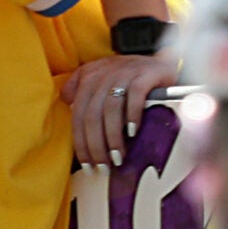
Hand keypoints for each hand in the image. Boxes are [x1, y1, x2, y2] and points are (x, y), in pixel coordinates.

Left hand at [62, 52, 178, 168]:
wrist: (160, 62)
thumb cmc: (128, 77)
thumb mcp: (101, 77)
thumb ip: (81, 87)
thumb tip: (67, 103)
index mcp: (89, 77)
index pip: (79, 115)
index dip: (81, 142)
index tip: (88, 165)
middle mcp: (104, 74)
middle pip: (93, 115)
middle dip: (96, 145)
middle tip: (103, 166)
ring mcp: (124, 73)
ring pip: (111, 109)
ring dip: (113, 137)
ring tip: (118, 157)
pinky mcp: (145, 74)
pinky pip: (135, 96)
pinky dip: (132, 115)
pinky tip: (133, 132)